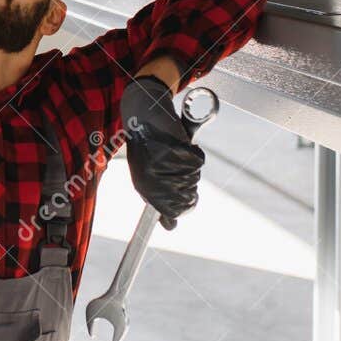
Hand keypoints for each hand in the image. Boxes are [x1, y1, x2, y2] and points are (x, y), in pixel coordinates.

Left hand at [119, 75, 204, 227]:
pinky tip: (180, 143)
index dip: (184, 206)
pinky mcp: (171, 151)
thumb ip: (160, 198)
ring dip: (191, 164)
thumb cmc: (149, 145)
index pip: (172, 212)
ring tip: (176, 151)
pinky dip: (194, 151)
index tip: (188, 198)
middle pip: (188, 195)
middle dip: (190, 181)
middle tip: (180, 165)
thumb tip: (170, 226)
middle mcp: (149, 180)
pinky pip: (197, 160)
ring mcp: (159, 166)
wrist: (143, 113)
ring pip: (194, 176)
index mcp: (143, 187)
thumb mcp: (149, 175)